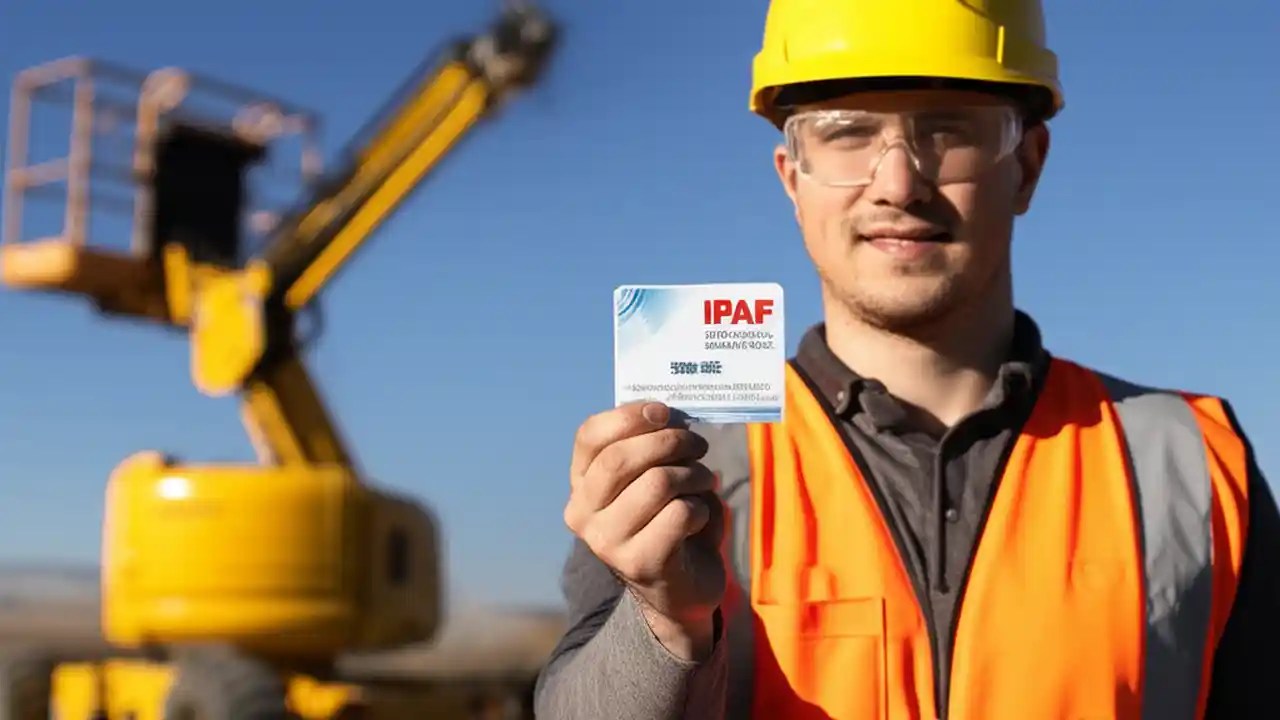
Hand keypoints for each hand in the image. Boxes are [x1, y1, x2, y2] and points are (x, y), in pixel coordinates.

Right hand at [564, 401, 726, 657]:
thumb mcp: (651, 477)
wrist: (679, 590)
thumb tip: (668, 414)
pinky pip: (680, 514)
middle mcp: (583, 514)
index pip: (590, 436)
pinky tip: (700, 518)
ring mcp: (607, 542)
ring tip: (705, 482)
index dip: (628, 416)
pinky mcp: (639, 563)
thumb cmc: (667, 520)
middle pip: (621, 458)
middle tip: (699, 446)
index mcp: (581, 484)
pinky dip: (701, 508)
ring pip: (657, 483)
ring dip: (694, 475)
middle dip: (670, 442)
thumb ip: (650, 445)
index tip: (665, 412)